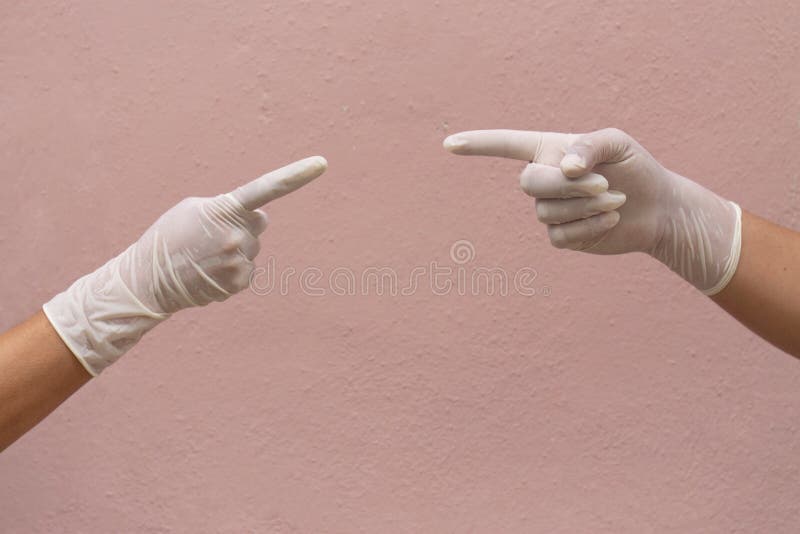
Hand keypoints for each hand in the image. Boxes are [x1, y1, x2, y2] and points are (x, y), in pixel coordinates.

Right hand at [43, 156, 326, 374]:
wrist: (149, 279)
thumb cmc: (170, 235)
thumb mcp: (195, 209)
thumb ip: (231, 207)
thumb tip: (261, 219)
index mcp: (227, 209)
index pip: (268, 188)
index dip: (296, 175)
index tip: (322, 163)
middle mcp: (238, 235)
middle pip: (258, 223)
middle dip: (242, 225)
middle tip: (210, 235)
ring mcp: (240, 261)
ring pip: (252, 248)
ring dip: (234, 249)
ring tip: (204, 255)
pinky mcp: (240, 282)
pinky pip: (247, 268)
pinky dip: (233, 269)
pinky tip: (210, 271)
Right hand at [443, 128, 740, 293]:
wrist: (657, 208)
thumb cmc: (636, 168)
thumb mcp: (619, 144)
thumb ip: (590, 145)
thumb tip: (565, 167)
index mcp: (548, 150)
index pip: (505, 145)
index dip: (477, 145)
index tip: (448, 144)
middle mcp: (543, 179)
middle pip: (529, 183)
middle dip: (566, 186)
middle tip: (604, 183)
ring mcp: (549, 209)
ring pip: (546, 212)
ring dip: (586, 207)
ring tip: (616, 200)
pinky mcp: (561, 236)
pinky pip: (560, 236)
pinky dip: (589, 228)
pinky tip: (610, 219)